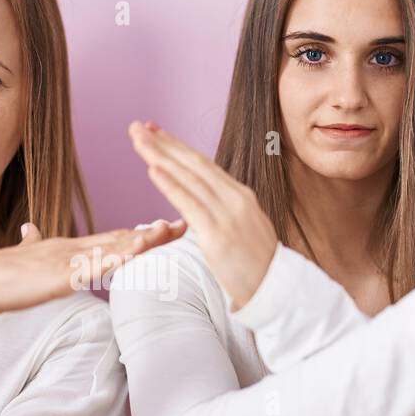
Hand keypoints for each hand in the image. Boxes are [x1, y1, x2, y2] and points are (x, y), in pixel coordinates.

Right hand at [0, 217, 186, 326]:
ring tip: (170, 232)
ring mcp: (64, 260)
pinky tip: (134, 253)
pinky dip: (116, 258)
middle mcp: (69, 248)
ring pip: (111, 248)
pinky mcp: (57, 276)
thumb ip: (30, 243)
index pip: (109, 239)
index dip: (139, 233)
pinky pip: (93, 266)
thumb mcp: (21, 258)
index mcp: (64, 248)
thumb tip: (29, 228)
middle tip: (185, 223)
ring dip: (142, 240)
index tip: (165, 227)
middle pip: (119, 238)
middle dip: (153, 233)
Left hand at [126, 120, 277, 309]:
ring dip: (160, 156)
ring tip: (138, 139)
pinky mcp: (218, 235)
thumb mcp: (242, 227)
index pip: (202, 164)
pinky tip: (152, 169)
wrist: (277, 289)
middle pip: (192, 164)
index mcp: (239, 195)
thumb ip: (222, 211)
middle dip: (163, 143)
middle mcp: (234, 198)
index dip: (176, 146)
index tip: (155, 131)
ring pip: (188, 178)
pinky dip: (170, 185)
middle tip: (137, 126)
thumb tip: (201, 202)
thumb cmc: (254, 265)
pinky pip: (190, 205)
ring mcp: (227, 215)